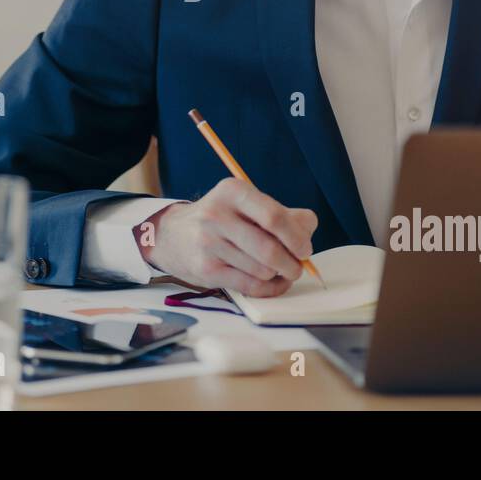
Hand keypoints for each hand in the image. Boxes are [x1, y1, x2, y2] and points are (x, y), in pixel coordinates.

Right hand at [137, 178, 317, 296]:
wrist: (172, 235)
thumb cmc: (221, 219)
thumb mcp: (246, 204)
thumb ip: (282, 214)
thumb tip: (308, 230)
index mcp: (233, 191)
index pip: (274, 217)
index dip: (297, 237)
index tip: (305, 249)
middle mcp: (217, 215)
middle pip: (269, 248)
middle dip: (292, 263)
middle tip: (297, 266)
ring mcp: (209, 244)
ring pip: (262, 269)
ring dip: (278, 275)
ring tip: (277, 270)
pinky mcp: (206, 270)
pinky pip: (250, 286)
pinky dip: (268, 288)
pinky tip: (271, 282)